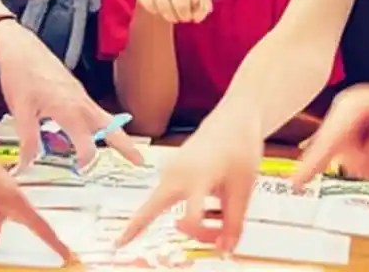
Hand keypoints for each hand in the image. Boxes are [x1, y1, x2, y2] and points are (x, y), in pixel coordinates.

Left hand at [0, 22, 142, 168]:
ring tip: (128, 152)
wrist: (21, 47)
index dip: (86, 162)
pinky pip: (97, 113)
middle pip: (113, 129)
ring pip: (108, 120)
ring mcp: (82, 97)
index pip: (88, 146)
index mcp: (70, 110)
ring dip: (119, 137)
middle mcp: (82, 104)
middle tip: (140, 163)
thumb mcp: (21, 110)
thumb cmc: (22, 74)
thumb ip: (28, 140)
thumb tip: (28, 164)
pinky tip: (96, 134)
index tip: (79, 171)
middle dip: (128, 147)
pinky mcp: (78, 93)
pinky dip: (104, 126)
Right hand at [120, 112, 262, 252]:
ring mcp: (170, 169)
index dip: (202, 234)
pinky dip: (183, 208)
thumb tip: (225, 247)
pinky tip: (208, 210)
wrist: (233, 121)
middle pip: (151, 205)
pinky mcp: (171, 169)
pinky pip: (168, 195)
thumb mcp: (243, 190)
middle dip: (137, 225)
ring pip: (164, 204)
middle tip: (125, 241)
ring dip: (183, 220)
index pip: (192, 216)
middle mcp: (177, 172)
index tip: (215, 244)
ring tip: (215, 223)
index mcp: (198, 177)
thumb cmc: (239, 148)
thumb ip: (233, 223)